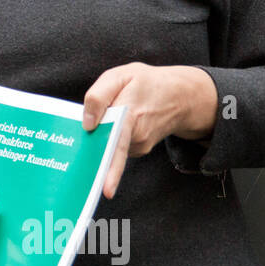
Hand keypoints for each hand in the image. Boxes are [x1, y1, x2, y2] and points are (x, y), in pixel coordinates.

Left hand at [82, 63, 217, 198]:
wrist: (180, 96)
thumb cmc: (147, 83)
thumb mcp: (121, 76)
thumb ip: (99, 95)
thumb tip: (87, 123)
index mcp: (131, 113)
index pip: (118, 143)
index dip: (112, 168)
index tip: (107, 190)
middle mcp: (137, 134)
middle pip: (109, 150)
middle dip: (95, 159)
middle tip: (84, 173)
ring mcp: (140, 145)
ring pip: (110, 148)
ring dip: (100, 139)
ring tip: (102, 120)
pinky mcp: (139, 149)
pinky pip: (116, 147)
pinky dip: (109, 139)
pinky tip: (113, 126)